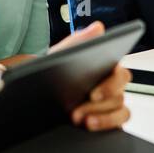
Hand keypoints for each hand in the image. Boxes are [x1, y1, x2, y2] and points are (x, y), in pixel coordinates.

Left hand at [0, 22, 130, 130]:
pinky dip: (105, 124)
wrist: (32, 97)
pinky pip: (118, 123)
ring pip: (120, 108)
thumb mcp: (57, 57)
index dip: (111, 83)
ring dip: (101, 115)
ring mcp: (109, 104)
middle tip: (80, 106)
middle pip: (121, 91)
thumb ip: (77, 42)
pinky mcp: (106, 120)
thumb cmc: (50, 74)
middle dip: (102, 100)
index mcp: (103, 68)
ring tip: (77, 118)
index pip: (118, 72)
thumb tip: (98, 27)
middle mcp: (110, 86)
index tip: (92, 92)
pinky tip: (87, 125)